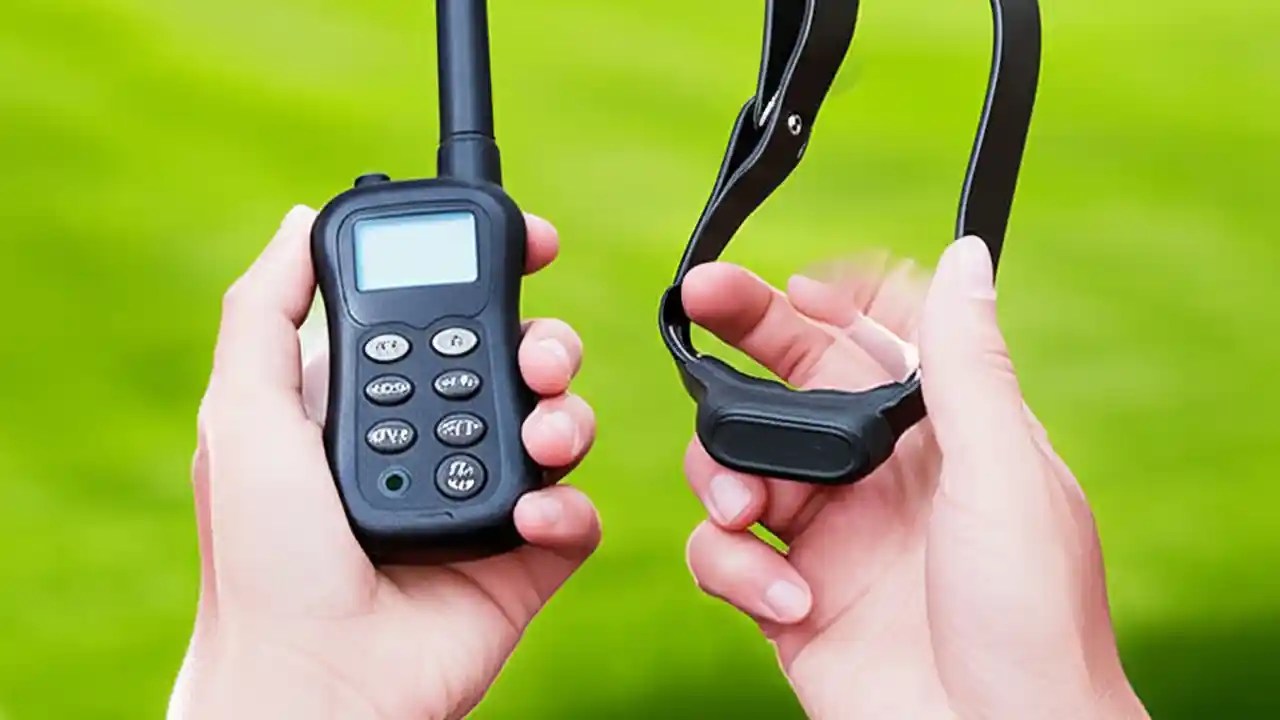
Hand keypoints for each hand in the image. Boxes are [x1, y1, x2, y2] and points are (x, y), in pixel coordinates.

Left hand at [170, 207, 598, 719]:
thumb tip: (300, 221)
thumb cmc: (264, 563)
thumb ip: (265, 313)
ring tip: (541, 435)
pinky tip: (530, 518)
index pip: (448, 314)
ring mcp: (484, 499)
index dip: (495, 272)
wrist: (316, 685)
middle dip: (548, 340)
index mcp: (376, 399)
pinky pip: (577, 514)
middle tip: (538, 356)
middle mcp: (437, 439)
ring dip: (566, 415)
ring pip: (561, 424)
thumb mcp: (242, 417)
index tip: (537, 246)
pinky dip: (567, 507)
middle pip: (521, 358)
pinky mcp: (524, 560)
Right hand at [680, 237, 1146, 718]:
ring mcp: (828, 541)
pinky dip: (733, 569)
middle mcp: (875, 480)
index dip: (828, 300)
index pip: (873, 341)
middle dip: (739, 340)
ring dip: (721, 472)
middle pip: (788, 386)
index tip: (784, 279)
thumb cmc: (1031, 621)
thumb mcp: (1004, 474)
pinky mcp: (785, 602)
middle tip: (696, 303)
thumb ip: (968, 365)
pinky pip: (721, 556)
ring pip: (734, 466)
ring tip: (740, 506)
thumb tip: (968, 255)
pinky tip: (787, 602)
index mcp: (938, 437)